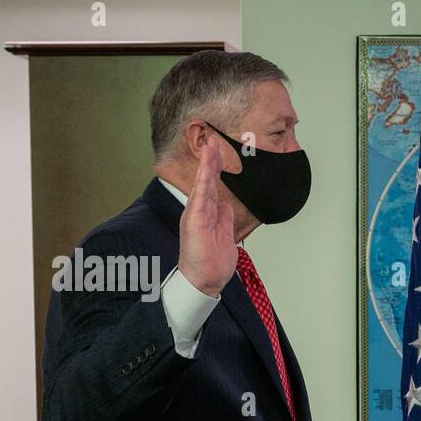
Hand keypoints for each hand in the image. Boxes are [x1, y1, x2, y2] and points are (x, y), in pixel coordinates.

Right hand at [178, 135, 237, 296]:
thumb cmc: (213, 263)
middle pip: (205, 181)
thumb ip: (225, 219)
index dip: (215, 170)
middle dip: (210, 161)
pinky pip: (200, 196)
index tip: (218, 154)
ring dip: (207, 164)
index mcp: (207, 215)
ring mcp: (195, 215)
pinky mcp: (194, 220)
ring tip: (210, 146)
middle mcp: (199, 212)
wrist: (205, 280)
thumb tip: (227, 206)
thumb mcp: (226, 236)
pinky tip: (208, 167)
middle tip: (214, 141)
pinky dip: (204, 180)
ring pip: (202, 184)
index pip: (212, 188)